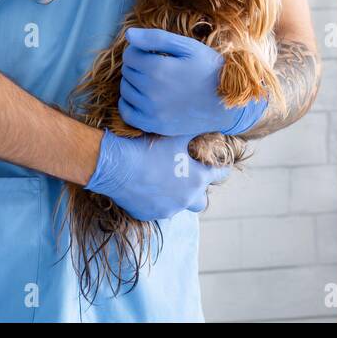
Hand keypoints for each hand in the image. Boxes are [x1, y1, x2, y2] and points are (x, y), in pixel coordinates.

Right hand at [85, 129, 230, 221]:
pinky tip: (146, 186)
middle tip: (188, 177)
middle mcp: (185, 199)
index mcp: (197, 179)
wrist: (117, 165)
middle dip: (198, 190)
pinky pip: (157, 209)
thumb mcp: (176, 136)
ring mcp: (167, 209)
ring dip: (175, 196)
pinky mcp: (147, 214)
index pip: (220, 174)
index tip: (218, 164)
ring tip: (163, 180)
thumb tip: (209, 123)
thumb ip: (195, 131)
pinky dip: (155, 200)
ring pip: (178, 206)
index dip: (220, 168)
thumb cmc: (149, 148)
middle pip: (201, 201)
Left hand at [118, 27, 268, 136]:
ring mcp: (152, 111)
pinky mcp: (155, 126)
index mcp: (158, 69)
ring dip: (133, 83)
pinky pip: (127, 113)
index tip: (152, 52)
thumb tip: (128, 34)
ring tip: (152, 80)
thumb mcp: (188, 47)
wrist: (228, 103)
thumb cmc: (209, 70)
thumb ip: (156, 38)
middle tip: (155, 65)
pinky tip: (141, 97)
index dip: (139, 50)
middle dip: (137, 65)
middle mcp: (151, 91)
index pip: (130, 55)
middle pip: (127, 72)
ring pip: (125, 91)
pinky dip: (128, 103)